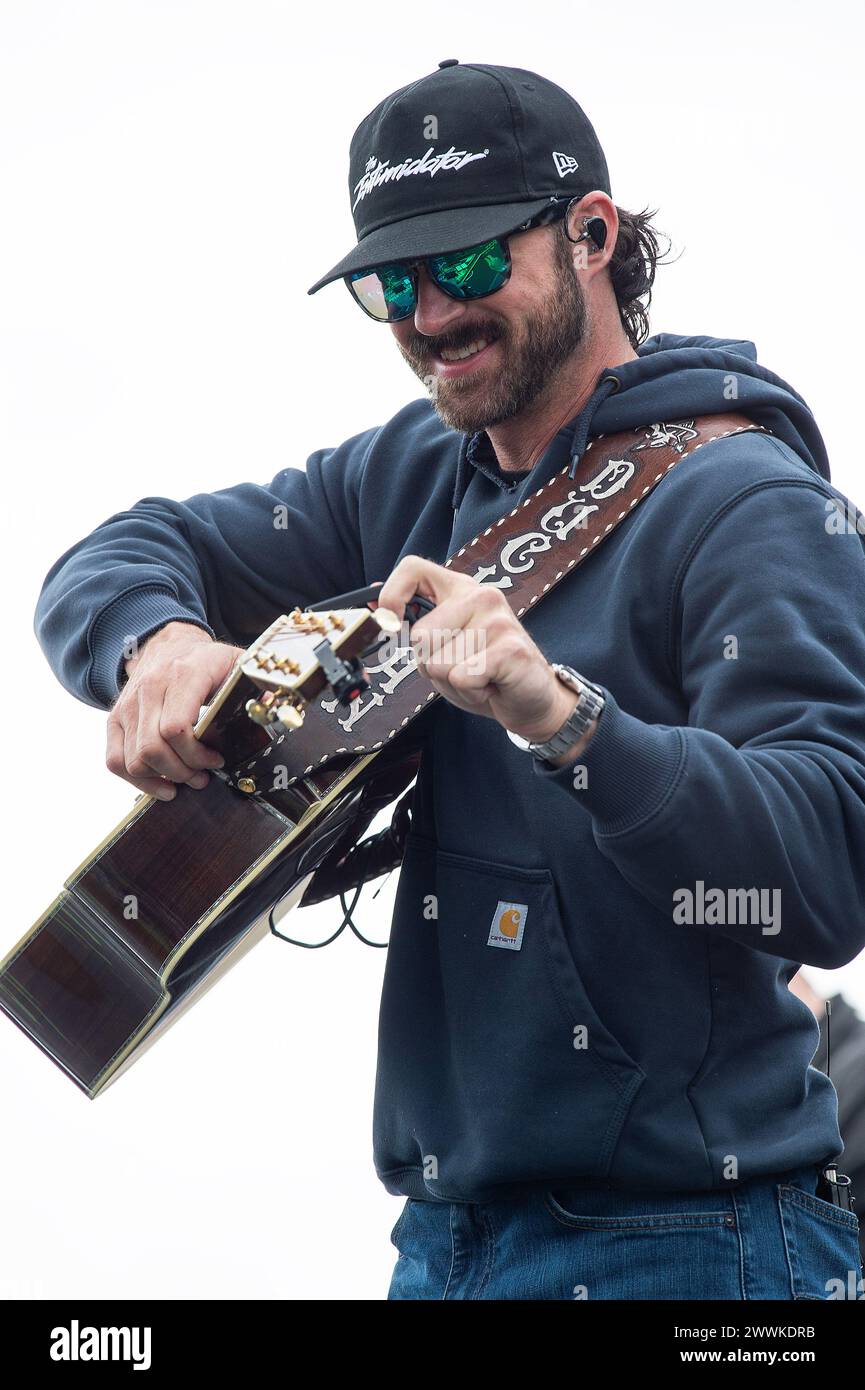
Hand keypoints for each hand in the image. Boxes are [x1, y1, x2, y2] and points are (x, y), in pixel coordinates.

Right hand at [106, 622, 240, 800]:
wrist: (170, 643)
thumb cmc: (208, 661)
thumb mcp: (237, 665)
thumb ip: (255, 688)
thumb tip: (270, 710)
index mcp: (183, 674)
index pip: (176, 728)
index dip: (197, 755)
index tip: (217, 760)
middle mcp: (150, 688)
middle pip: (153, 749)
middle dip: (182, 772)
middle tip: (203, 776)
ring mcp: (128, 704)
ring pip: (134, 759)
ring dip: (162, 778)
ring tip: (186, 779)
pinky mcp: (115, 718)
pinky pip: (115, 760)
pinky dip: (137, 780)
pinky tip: (162, 783)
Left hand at [376, 556, 593, 757]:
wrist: (532, 699)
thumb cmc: (483, 672)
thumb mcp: (444, 646)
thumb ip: (418, 627)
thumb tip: (376, 608)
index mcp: (460, 589)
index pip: (413, 568)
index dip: (391, 594)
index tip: (392, 622)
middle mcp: (480, 595)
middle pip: (420, 636)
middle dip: (431, 665)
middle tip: (463, 667)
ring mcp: (497, 620)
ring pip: (437, 662)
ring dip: (452, 683)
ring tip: (479, 676)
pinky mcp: (510, 649)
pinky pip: (460, 679)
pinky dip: (471, 693)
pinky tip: (491, 686)